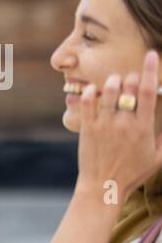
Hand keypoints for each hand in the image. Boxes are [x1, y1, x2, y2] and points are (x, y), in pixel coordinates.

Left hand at [75, 50, 161, 200]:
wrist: (103, 187)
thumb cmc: (133, 173)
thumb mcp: (158, 158)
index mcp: (144, 128)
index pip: (149, 92)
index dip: (151, 70)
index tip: (151, 55)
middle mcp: (124, 123)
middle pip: (129, 87)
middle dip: (131, 77)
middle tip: (130, 79)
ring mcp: (104, 125)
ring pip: (108, 91)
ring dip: (112, 81)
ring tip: (114, 83)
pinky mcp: (87, 128)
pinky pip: (87, 102)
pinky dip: (90, 92)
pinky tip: (94, 91)